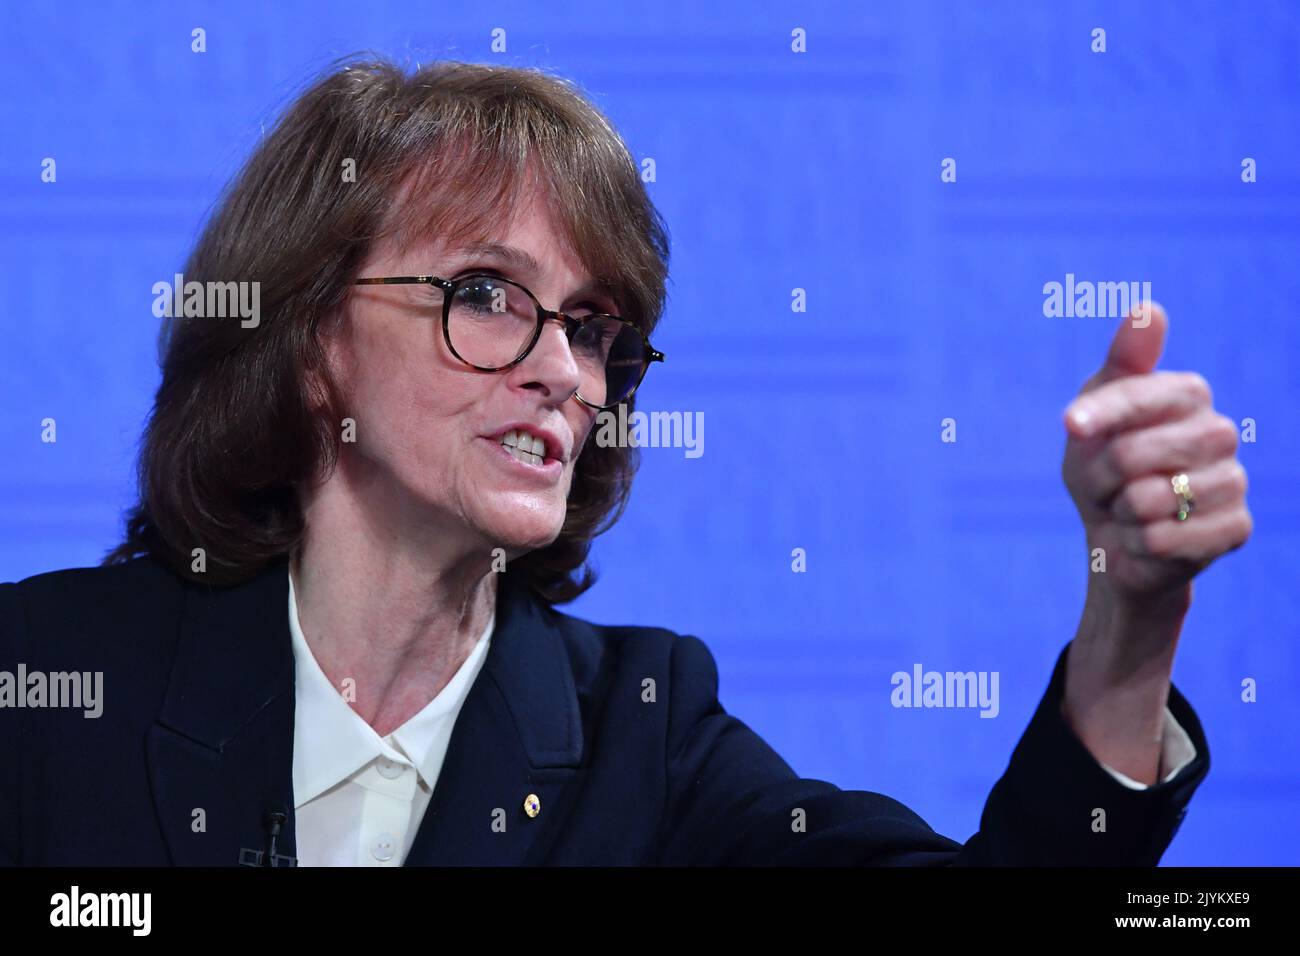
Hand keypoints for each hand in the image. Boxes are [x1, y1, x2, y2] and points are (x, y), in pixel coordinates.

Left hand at [1061, 302, 1251, 614]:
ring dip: (1121, 512)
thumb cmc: (1102, 468)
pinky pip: (1163, 539)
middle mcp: (1220, 432)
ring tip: (1130, 509)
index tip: (1070, 425)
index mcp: (1188, 394)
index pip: (1140, 394)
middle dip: (1102, 476)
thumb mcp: (1095, 414)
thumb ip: (1123, 363)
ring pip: (1148, 500)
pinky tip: (1147, 538)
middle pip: (1134, 453)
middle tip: (1108, 484)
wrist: (1117, 538)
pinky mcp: (1236, 528)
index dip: (1100, 414)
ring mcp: (1234, 481)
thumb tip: (1150, 309)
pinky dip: (1138, 544)